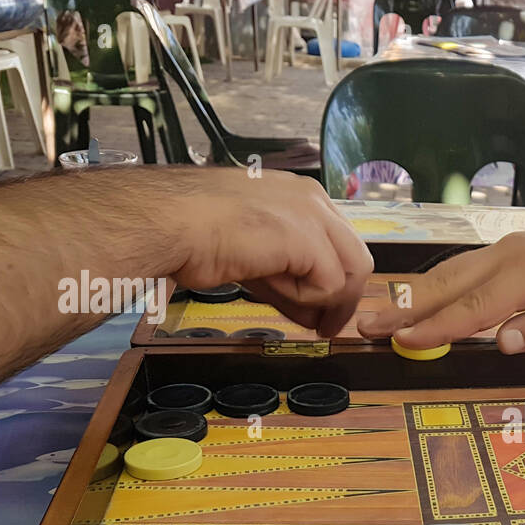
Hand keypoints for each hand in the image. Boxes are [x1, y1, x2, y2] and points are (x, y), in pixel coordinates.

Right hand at [171, 170, 373, 337]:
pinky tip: (271, 288)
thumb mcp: (257, 258)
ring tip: (290, 308)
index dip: (334, 283)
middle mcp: (313, 199)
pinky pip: (329, 285)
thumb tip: (315, 316)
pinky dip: (304, 299)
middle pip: (356, 258)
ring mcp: (313, 215)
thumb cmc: (196, 234)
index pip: (339, 245)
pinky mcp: (307, 238)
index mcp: (301, 196)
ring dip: (323, 301)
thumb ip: (290, 280)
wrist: (169, 224)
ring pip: (351, 273)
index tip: (322, 313)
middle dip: (344, 299)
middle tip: (324, 328)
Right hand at [356, 218, 524, 351]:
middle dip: (405, 308)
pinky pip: (461, 270)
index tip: (403, 341)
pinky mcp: (504, 251)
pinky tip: (415, 300)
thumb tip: (503, 343)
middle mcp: (507, 254)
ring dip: (412, 297)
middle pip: (447, 285)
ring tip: (377, 316)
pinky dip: (433, 287)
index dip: (437, 328)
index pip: (474, 307)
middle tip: (366, 327)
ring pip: (448, 274)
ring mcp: (503, 248)